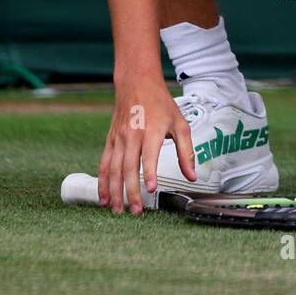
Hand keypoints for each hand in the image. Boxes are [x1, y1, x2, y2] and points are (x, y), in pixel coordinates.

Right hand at [98, 77, 196, 213]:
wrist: (136, 83)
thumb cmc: (161, 104)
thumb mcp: (180, 124)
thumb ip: (186, 152)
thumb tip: (192, 177)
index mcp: (152, 130)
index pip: (150, 155)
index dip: (150, 172)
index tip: (152, 190)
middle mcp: (132, 136)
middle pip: (129, 167)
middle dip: (131, 191)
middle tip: (136, 211)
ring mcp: (118, 139)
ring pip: (114, 169)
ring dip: (115, 192)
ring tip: (119, 210)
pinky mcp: (110, 141)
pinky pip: (105, 164)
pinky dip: (103, 182)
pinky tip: (104, 198)